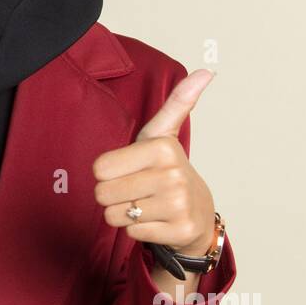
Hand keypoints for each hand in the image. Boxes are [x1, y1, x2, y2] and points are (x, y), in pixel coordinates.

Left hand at [91, 69, 216, 255]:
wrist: (198, 212)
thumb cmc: (168, 170)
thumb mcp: (164, 134)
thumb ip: (177, 102)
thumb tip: (206, 71)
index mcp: (162, 147)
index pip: (99, 168)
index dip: (108, 172)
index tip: (130, 170)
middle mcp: (172, 175)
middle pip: (103, 193)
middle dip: (113, 195)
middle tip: (136, 190)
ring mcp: (177, 205)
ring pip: (115, 215)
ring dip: (123, 214)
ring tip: (145, 204)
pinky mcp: (178, 231)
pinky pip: (131, 233)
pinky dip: (137, 230)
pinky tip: (155, 220)